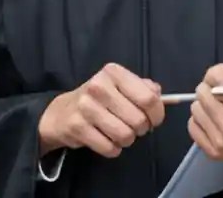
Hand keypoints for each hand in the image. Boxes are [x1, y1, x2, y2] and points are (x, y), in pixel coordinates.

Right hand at [37, 63, 164, 158]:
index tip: (154, 120)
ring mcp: (86, 107)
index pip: (148, 98)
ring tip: (120, 134)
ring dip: (127, 140)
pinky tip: (108, 141)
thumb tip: (159, 95)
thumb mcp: (120, 86)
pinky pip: (109, 148)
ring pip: (125, 135)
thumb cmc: (99, 98)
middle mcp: (99, 86)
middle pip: (138, 120)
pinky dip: (113, 149)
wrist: (63, 112)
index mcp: (114, 73)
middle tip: (134, 127)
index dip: (157, 114)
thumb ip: (143, 87)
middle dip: (141, 129)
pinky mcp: (77, 127)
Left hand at [188, 63, 222, 162]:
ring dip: (206, 103)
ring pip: (196, 109)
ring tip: (221, 104)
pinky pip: (193, 126)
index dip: (219, 72)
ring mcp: (221, 142)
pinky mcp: (215, 152)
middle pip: (202, 92)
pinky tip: (215, 118)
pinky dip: (201, 119)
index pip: (215, 78)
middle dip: (212, 86)